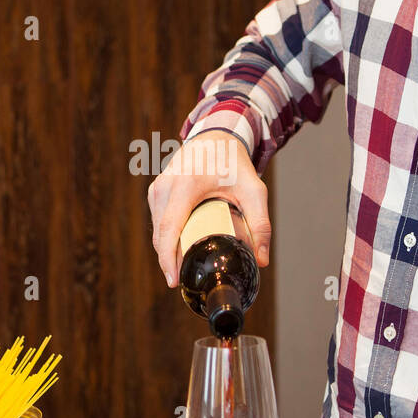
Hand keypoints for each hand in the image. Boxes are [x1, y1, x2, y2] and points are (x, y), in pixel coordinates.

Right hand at [147, 131, 271, 285]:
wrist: (216, 137)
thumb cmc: (235, 163)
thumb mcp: (254, 190)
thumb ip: (261, 224)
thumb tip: (261, 260)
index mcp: (186, 185)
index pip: (170, 228)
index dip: (168, 258)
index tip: (172, 280)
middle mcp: (166, 185)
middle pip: (161, 234)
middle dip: (169, 261)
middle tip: (184, 280)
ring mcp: (158, 187)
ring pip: (158, 229)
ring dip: (168, 249)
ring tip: (185, 265)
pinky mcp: (156, 190)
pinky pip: (158, 220)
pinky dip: (167, 236)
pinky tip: (181, 246)